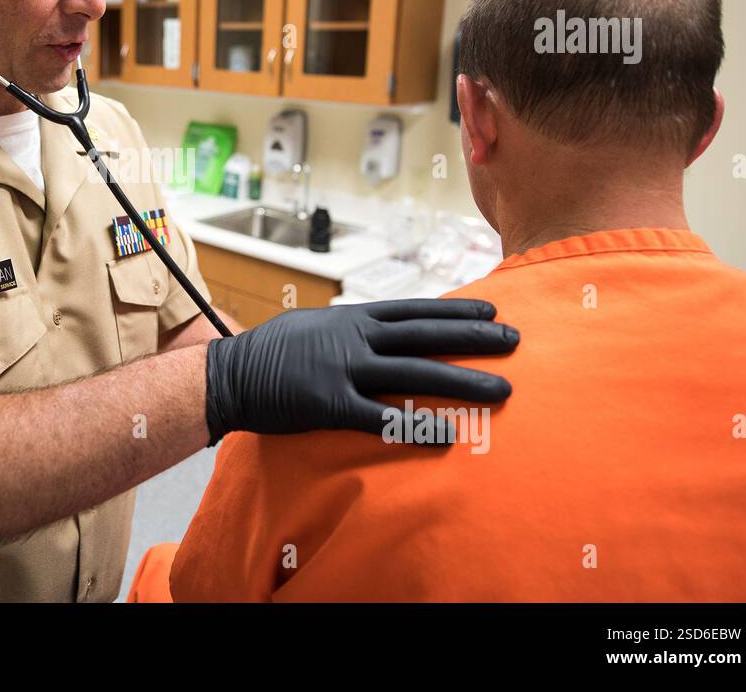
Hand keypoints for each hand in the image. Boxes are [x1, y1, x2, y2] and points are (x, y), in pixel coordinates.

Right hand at [203, 299, 517, 445]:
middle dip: (474, 337)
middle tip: (515, 341)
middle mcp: (355, 338)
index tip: (494, 309)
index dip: (457, 309)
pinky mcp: (331, 405)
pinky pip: (381, 419)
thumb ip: (351, 327)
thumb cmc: (272, 351)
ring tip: (502, 390)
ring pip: (416, 374)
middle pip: (427, 336)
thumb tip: (380, 328)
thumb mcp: (315, 325)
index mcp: (353, 318)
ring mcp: (344, 370)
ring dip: (462, 381)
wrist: (230, 374)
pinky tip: (447, 435)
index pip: (417, 310)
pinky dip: (415, 427)